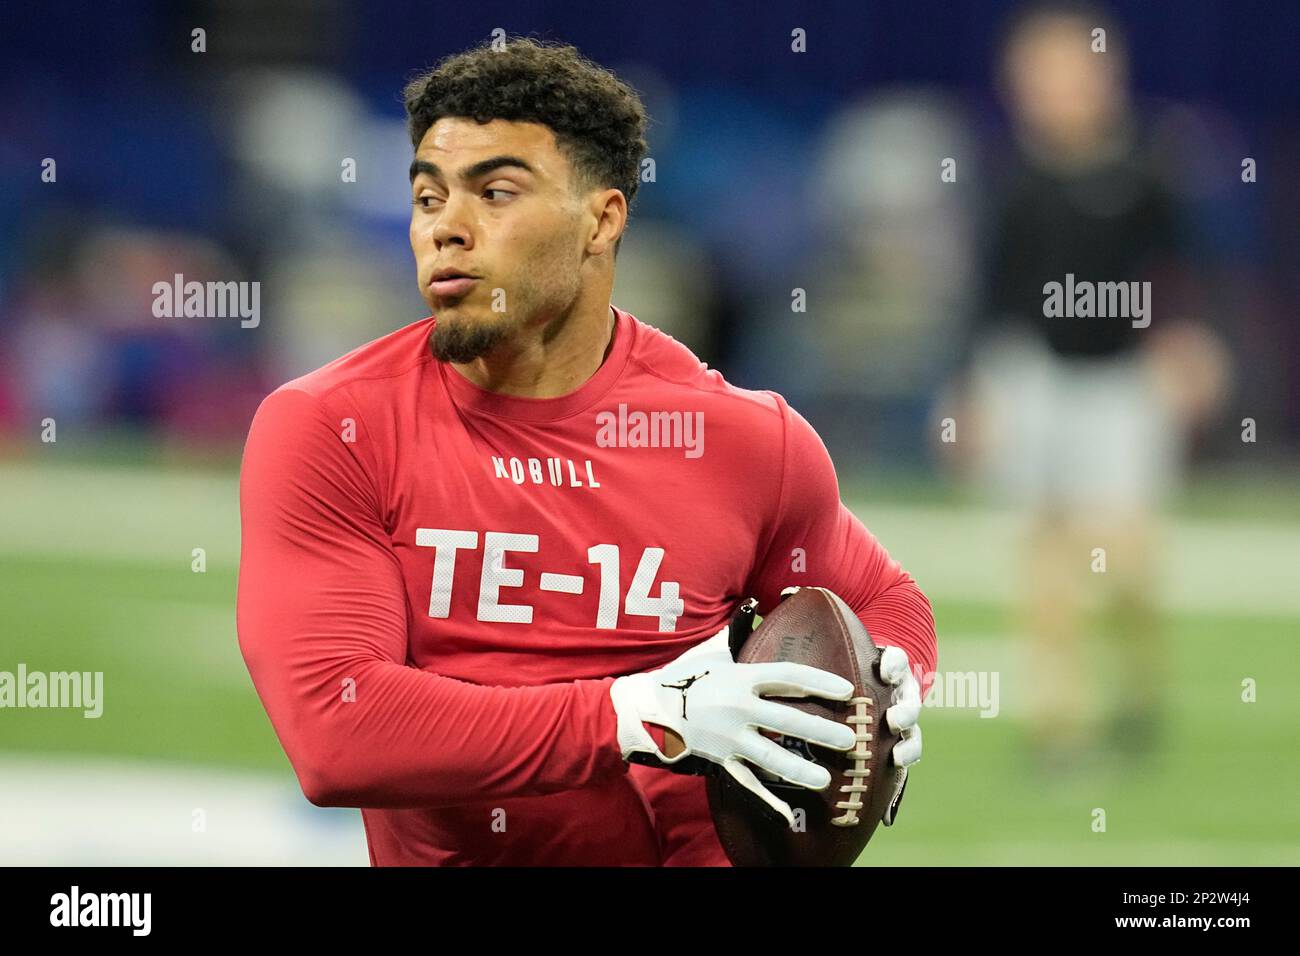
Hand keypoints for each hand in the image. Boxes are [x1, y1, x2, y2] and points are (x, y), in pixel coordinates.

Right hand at [610, 625, 857, 828]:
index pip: (787, 677)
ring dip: (798, 768)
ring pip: (769, 757)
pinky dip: (766, 799)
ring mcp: (729, 738)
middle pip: (786, 720)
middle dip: (820, 730)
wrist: (648, 708)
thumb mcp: (713, 652)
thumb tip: (757, 606)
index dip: (818, 683)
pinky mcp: (721, 759)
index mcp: (740, 678)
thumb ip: (738, 633)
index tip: (846, 690)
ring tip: (825, 777)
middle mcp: (737, 709)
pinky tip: (788, 813)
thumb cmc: (685, 676)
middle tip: (849, 739)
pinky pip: (746, 782)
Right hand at [878, 644, 921, 824]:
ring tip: (892, 709)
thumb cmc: (863, 713)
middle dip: (906, 724)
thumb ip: (874, 774)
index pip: (911, 746)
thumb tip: (884, 822)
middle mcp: (903, 707)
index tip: (895, 760)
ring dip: (904, 702)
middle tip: (894, 728)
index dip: (907, 753)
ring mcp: (900, 684)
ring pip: (910, 694)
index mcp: (900, 731)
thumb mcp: (866, 744)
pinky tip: (882, 672)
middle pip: (911, 718)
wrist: (870, 666)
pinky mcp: (893, 659)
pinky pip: (896, 660)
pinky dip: (893, 666)